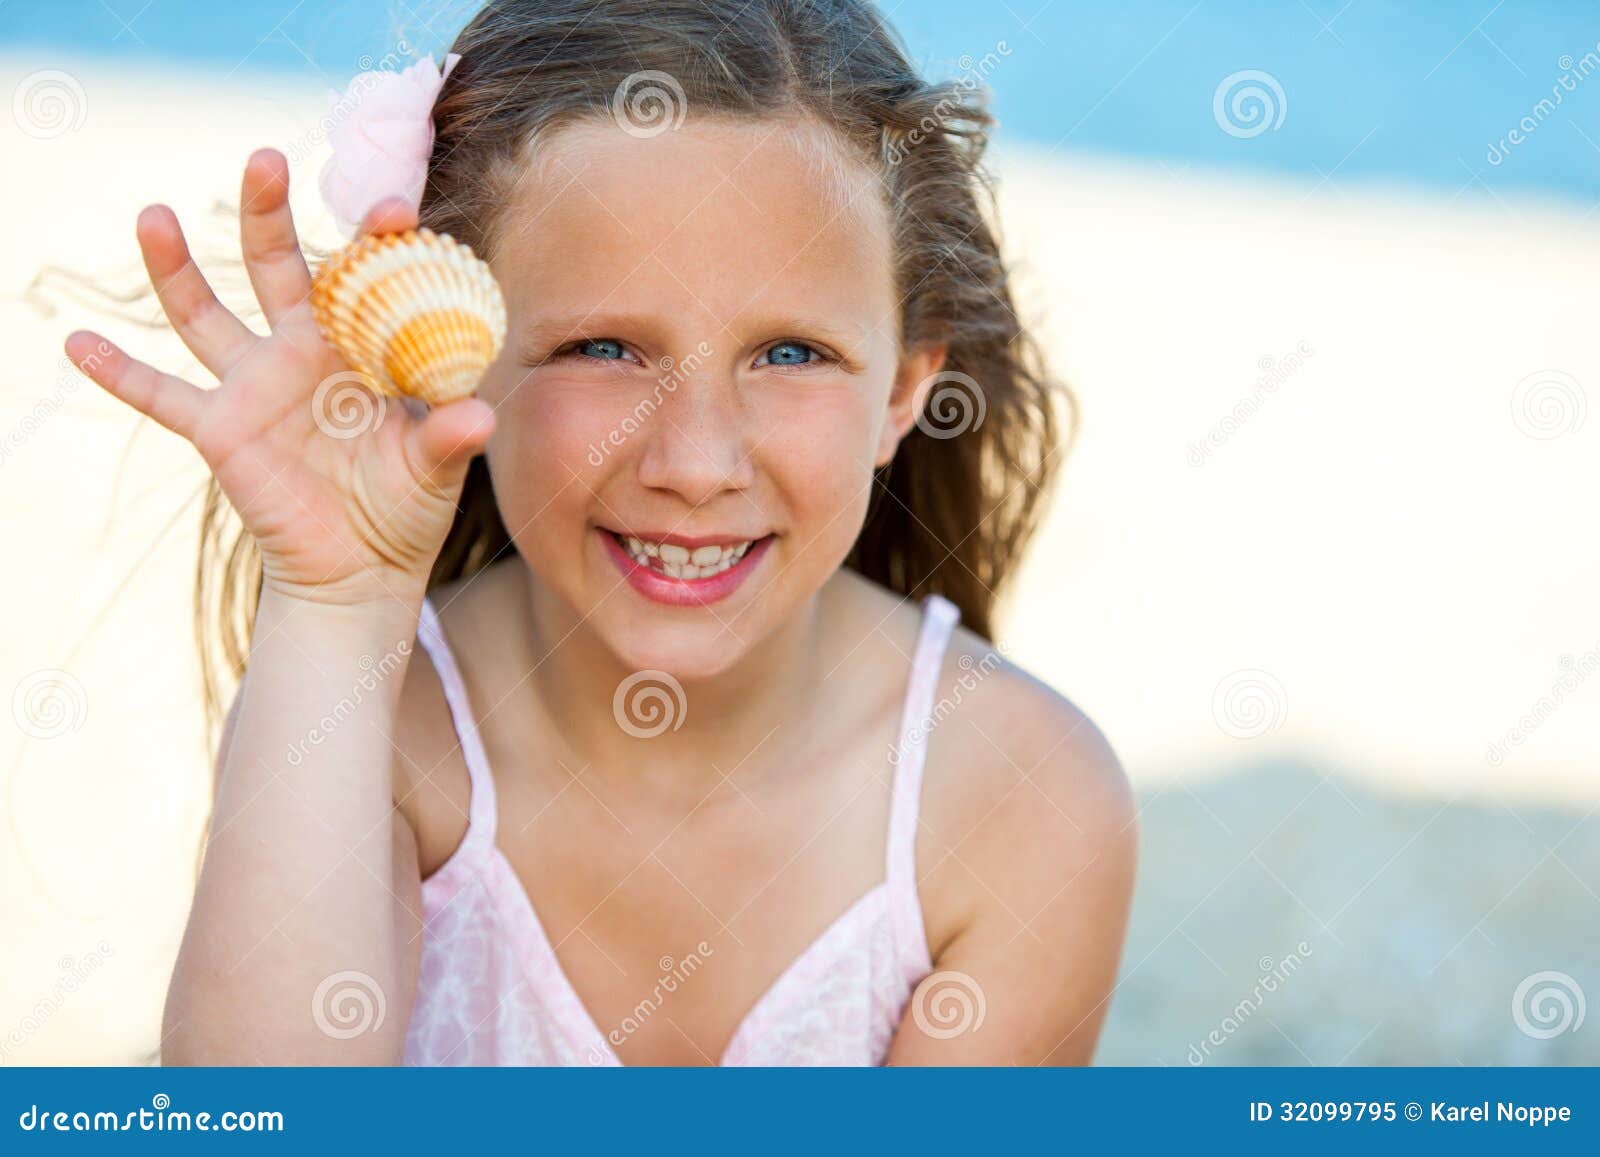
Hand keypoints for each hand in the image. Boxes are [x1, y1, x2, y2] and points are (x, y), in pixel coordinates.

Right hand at [66, 148, 495, 607]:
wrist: (362, 569)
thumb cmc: (406, 506)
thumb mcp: (436, 470)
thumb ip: (451, 436)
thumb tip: (480, 414)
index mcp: (362, 346)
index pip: (367, 276)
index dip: (376, 238)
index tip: (394, 209)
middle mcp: (302, 349)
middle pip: (277, 266)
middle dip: (267, 213)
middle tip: (264, 159)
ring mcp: (254, 384)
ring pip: (205, 313)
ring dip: (175, 267)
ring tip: (154, 215)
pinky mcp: (219, 428)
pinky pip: (162, 396)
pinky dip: (118, 374)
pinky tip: (75, 342)